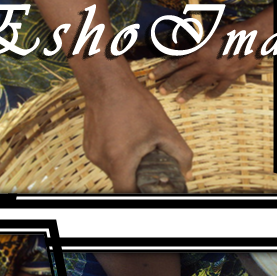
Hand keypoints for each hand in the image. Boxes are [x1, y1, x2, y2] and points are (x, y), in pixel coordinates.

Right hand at [80, 64, 192, 193]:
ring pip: (114, 170)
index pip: (128, 192)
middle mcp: (102, 161)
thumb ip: (180, 155)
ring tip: (137, 144)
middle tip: (151, 163)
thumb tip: (186, 173)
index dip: (142, 192)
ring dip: (127, 165)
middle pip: (121, 182)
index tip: (152, 186)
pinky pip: (106, 159)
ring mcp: (93, 154)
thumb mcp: (166, 130)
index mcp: (119, 161)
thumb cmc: (136, 104)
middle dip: (137, 177)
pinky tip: (125, 137)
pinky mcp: (89, 146)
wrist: (107, 83)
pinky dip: (118, 155)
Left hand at [151, 22, 263, 102]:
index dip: (162, 69)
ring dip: (187, 94)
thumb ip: (199, 44)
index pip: (175, 62)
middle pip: (183, 76)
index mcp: (200, 51)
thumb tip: (186, 49)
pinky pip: (219, 88)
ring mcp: (217, 72)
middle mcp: (206, 64)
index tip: (151, 76)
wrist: (255, 37)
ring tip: (178, 100)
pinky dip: (213, 93)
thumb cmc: (233, 31)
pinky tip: (208, 97)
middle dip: (169, 84)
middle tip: (160, 91)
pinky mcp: (230, 77)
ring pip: (198, 86)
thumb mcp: (212, 34)